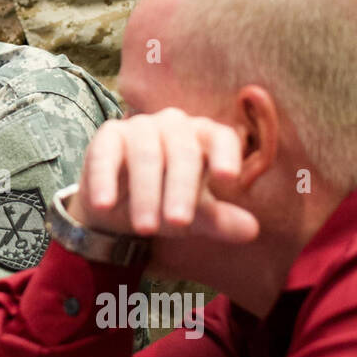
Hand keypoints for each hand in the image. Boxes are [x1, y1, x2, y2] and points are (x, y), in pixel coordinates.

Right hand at [68, 108, 259, 244]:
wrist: (117, 205)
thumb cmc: (165, 202)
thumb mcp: (194, 216)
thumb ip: (219, 220)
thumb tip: (251, 230)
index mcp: (204, 138)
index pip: (221, 138)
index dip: (226, 154)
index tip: (228, 179)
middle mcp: (175, 125)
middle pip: (183, 152)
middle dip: (180, 191)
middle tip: (178, 224)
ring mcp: (140, 127)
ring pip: (146, 154)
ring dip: (146, 193)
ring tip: (146, 228)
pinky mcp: (108, 136)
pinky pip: (107, 155)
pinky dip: (105, 180)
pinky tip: (104, 205)